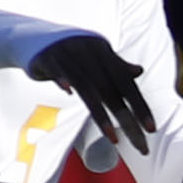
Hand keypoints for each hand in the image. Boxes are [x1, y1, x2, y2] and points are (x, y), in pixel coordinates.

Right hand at [29, 34, 155, 154]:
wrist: (30, 36)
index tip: (152, 130)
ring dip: (101, 114)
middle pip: (111, 89)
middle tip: (140, 146)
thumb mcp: (94, 58)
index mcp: (103, 51)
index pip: (126, 82)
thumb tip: (139, 71)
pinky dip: (61, 79)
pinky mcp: (46, 56)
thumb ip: (115, 66)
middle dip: (127, 118)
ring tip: (114, 139)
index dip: (140, 105)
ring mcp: (66, 52)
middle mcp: (88, 50)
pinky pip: (56, 69)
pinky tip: (68, 93)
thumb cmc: (69, 52)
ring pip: (87, 87)